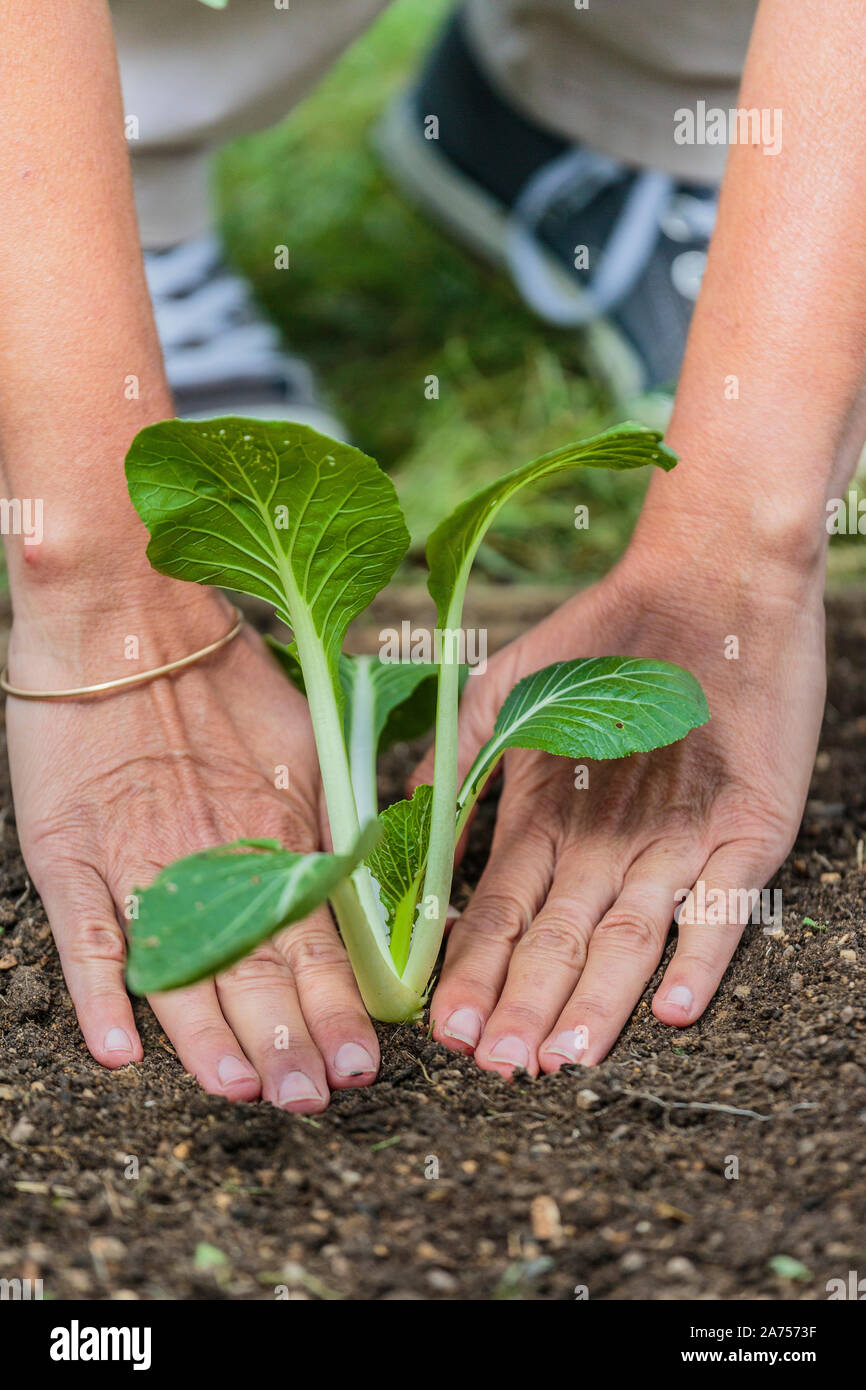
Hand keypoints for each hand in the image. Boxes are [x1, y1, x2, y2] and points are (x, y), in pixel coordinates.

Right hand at [6, 587, 378, 1111]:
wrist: (126, 619)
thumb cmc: (222, 680)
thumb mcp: (307, 743)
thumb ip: (331, 816)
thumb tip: (369, 878)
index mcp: (276, 834)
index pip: (315, 941)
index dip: (338, 1006)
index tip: (362, 1063)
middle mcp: (216, 857)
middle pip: (256, 968)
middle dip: (289, 1041)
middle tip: (313, 1098)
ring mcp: (141, 859)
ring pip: (181, 967)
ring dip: (212, 1037)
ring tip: (242, 1090)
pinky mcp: (73, 852)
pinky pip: (87, 936)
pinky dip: (99, 995)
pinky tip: (118, 1052)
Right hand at [420, 547, 824, 1074]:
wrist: (705, 580)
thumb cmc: (600, 634)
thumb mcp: (506, 690)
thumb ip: (457, 759)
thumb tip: (404, 827)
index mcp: (549, 824)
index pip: (504, 916)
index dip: (476, 973)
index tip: (446, 1029)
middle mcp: (611, 851)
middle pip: (562, 944)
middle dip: (529, 1009)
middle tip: (499, 1068)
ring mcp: (681, 847)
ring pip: (632, 941)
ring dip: (600, 1003)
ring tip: (564, 1060)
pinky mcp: (750, 834)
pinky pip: (726, 904)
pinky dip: (702, 956)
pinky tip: (673, 1009)